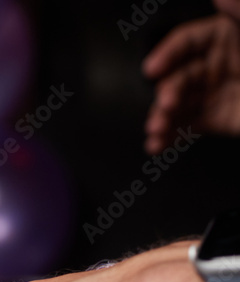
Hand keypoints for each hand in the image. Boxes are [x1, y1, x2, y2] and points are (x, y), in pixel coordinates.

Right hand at [143, 12, 239, 153]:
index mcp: (228, 36)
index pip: (188, 40)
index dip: (167, 53)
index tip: (153, 68)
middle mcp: (216, 63)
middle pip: (178, 75)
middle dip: (166, 92)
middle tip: (166, 105)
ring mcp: (213, 93)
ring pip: (176, 103)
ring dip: (161, 117)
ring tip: (156, 132)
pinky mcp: (215, 118)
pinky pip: (186, 126)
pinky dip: (168, 137)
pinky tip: (157, 145)